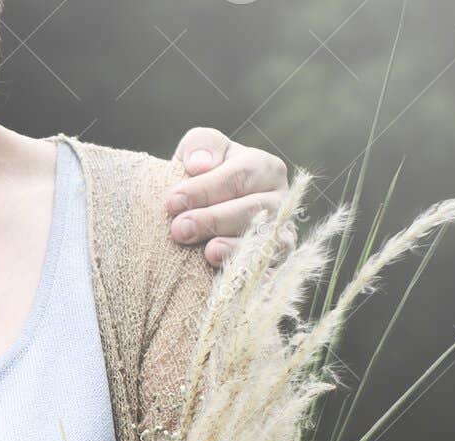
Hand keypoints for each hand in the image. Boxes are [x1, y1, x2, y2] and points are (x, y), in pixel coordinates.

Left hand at [166, 128, 290, 266]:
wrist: (205, 212)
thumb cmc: (201, 178)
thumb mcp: (198, 151)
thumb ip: (201, 145)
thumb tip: (199, 164)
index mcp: (264, 168)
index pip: (239, 177)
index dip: (206, 189)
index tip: (172, 201)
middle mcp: (280, 201)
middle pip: (254, 211)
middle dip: (215, 220)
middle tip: (179, 230)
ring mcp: (282, 233)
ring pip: (267, 242)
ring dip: (237, 249)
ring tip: (208, 253)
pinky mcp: (277, 264)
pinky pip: (273, 271)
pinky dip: (258, 277)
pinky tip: (237, 281)